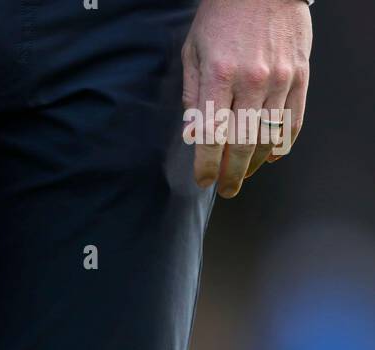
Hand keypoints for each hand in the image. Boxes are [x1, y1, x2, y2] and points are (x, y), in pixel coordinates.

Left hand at [182, 0, 311, 197]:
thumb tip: (193, 134)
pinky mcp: (300, 74)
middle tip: (225, 190)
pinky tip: (269, 156)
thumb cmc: (222, 16)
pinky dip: (281, 145)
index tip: (203, 180)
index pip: (211, 135)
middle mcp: (251, 79)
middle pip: (240, 145)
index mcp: (219, 74)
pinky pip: (293, 121)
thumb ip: (192, 93)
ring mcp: (279, 78)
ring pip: (267, 137)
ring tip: (243, 175)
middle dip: (230, 175)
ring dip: (253, 164)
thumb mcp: (194, 49)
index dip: (207, 165)